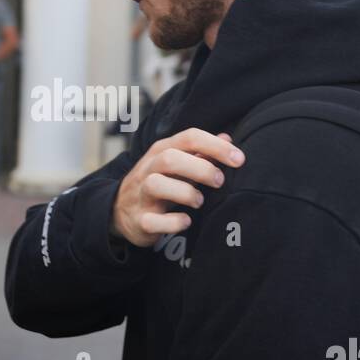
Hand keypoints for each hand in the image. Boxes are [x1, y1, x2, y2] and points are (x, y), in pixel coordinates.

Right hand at [111, 129, 244, 247]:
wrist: (120, 211)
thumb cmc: (158, 183)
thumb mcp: (177, 164)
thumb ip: (201, 152)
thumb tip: (228, 139)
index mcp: (162, 151)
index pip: (189, 138)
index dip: (216, 146)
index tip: (240, 160)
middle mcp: (149, 169)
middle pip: (170, 158)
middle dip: (201, 168)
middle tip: (220, 181)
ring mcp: (141, 194)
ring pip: (156, 185)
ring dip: (185, 192)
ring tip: (199, 201)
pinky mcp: (140, 220)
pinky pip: (153, 220)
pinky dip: (173, 222)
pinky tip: (186, 221)